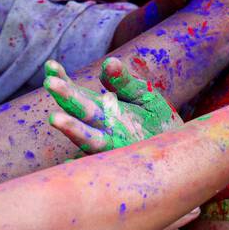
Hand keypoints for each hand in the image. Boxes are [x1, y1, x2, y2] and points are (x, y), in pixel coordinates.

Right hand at [44, 57, 181, 154]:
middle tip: (50, 82)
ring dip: (72, 129)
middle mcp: (102, 126)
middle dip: (66, 97)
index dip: (63, 79)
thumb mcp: (142, 94)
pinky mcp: (123, 161)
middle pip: (80, 110)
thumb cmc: (156, 119)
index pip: (77, 92)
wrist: (178, 146)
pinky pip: (102, 165)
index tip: (50, 65)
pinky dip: (83, 166)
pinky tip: (71, 163)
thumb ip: (125, 81)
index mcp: (102, 108)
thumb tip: (109, 64)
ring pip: (88, 138)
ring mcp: (111, 145)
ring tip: (55, 119)